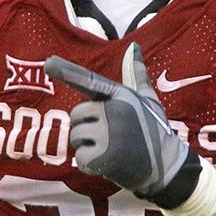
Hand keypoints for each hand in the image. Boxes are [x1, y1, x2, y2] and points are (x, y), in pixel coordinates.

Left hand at [44, 43, 198, 207]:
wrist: (167, 168)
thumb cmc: (155, 132)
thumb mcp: (148, 100)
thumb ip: (137, 75)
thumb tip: (133, 47)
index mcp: (121, 95)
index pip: (89, 81)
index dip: (67, 72)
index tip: (47, 63)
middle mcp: (114, 110)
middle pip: (77, 114)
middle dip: (87, 127)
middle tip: (110, 137)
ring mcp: (109, 133)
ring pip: (76, 136)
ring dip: (88, 147)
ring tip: (112, 150)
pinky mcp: (104, 156)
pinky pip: (80, 158)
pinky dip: (90, 165)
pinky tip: (109, 164)